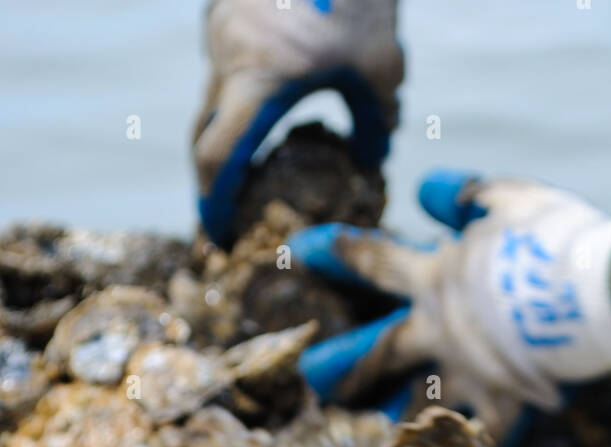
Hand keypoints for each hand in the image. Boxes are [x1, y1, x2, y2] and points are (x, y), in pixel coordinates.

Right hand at [194, 0, 402, 246]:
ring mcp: (222, 31)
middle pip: (207, 136)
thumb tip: (373, 156)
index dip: (214, 204)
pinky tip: (271, 108)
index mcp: (257, 82)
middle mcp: (227, 59)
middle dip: (215, 181)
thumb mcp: (380, 65)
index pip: (217, 160)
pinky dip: (240, 100)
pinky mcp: (228, 9)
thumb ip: (375, 120)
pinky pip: (228, 68)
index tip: (220, 235)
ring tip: (256, 171)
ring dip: (231, 138)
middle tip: (230, 218)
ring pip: (217, 100)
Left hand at [288, 171, 610, 437]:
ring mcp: (467, 374)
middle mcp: (440, 332)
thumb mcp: (507, 199)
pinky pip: (485, 438)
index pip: (379, 262)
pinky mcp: (503, 403)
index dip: (344, 253)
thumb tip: (428, 192)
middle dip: (347, 360)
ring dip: (398, 413)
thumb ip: (466, 195)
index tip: (305, 249)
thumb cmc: (547, 239)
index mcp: (435, 278)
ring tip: (377, 427)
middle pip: (383, 350)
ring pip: (421, 402)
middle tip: (311, 373)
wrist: (587, 296)